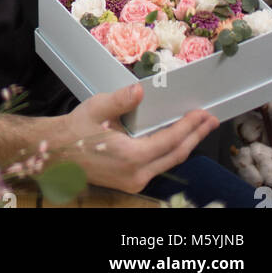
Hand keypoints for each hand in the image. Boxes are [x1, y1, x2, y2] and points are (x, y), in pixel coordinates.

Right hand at [61, 83, 218, 193]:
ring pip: (169, 162)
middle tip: (211, 121)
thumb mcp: (97, 109)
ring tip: (199, 128)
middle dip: (196, 136)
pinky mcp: (132, 181)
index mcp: (131, 157)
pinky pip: (159, 165)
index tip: (201, 114)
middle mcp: (137, 174)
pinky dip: (171, 151)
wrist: (60, 153)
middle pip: (176, 155)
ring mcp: (135, 181)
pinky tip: (176, 139)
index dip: (188, 127)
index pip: (170, 141)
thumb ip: (121, 100)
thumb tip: (140, 91)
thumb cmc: (77, 130)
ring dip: (186, 144)